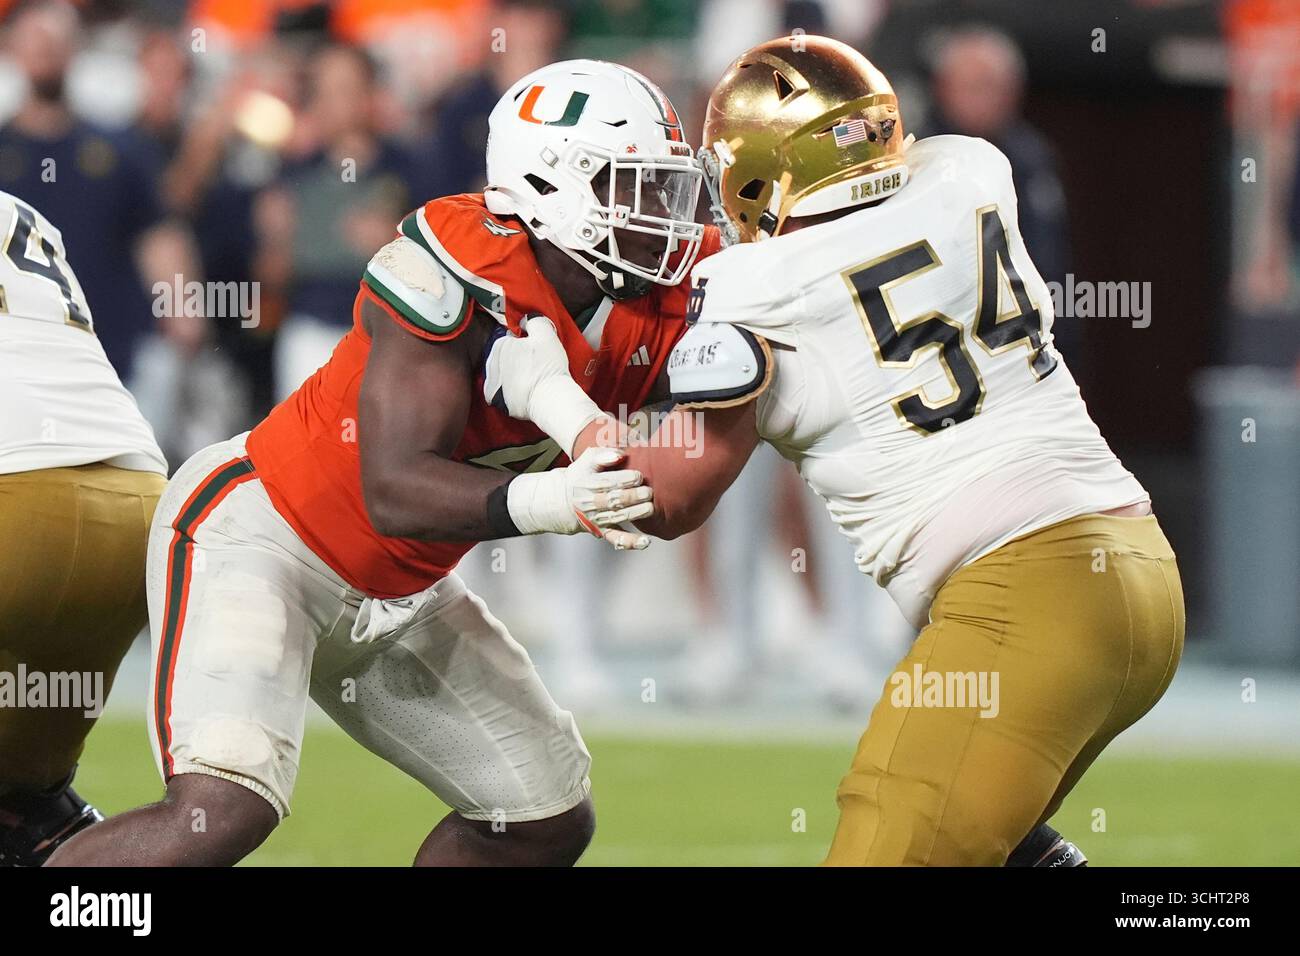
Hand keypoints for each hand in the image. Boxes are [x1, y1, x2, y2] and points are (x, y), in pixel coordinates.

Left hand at [483, 314, 570, 418]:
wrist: (549, 399)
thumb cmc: (548, 367)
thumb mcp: (546, 334)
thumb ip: (534, 321)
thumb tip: (525, 321)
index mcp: (500, 344)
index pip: (510, 339)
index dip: (524, 344)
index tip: (535, 352)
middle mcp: (490, 363)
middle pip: (504, 357)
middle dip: (516, 359)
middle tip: (534, 366)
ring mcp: (490, 382)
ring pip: (501, 374)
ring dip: (511, 375)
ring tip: (530, 380)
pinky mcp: (494, 399)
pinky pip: (498, 392)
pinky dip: (507, 391)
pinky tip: (522, 391)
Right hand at [507, 445, 652, 547]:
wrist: (565, 501)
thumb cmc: (583, 476)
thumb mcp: (587, 460)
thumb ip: (603, 453)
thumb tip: (620, 454)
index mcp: (587, 483)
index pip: (606, 482)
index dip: (624, 479)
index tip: (638, 476)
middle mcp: (591, 502)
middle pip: (613, 500)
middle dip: (632, 496)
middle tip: (648, 491)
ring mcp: (597, 518)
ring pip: (617, 518)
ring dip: (635, 514)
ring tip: (649, 508)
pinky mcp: (603, 531)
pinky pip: (616, 539)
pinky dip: (631, 542)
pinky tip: (645, 542)